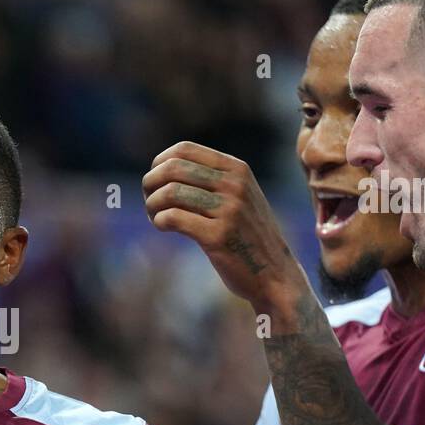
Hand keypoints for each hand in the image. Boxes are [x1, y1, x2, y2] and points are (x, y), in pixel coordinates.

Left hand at [142, 141, 310, 316]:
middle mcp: (235, 185)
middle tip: (150, 202)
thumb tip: (162, 167)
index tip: (155, 183)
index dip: (160, 164)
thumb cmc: (247, 237)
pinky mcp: (218, 236)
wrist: (275, 275)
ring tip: (155, 218)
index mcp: (238, 169)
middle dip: (151, 184)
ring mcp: (229, 210)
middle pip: (172, 169)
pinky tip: (163, 227)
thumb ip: (212, 180)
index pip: (184, 149)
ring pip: (169, 193)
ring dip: (152, 206)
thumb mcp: (240, 197)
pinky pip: (172, 218)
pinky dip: (159, 221)